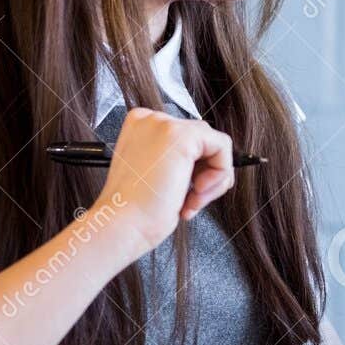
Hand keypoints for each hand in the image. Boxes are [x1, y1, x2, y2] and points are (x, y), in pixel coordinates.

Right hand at [90, 107, 236, 256]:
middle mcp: (150, 120)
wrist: (121, 224)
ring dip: (212, 181)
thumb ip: (176, 159)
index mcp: (140, 127)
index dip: (193, 171)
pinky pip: (223, 147)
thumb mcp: (157, 175)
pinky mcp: (183, 134)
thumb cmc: (135, 211)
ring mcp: (165, 124)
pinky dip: (220, 175)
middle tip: (188, 201)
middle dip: (204, 176)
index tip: (182, 193)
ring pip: (216, 145)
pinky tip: (196, 192)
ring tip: (190, 201)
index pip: (186, 140)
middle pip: (203, 141)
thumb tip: (209, 161)